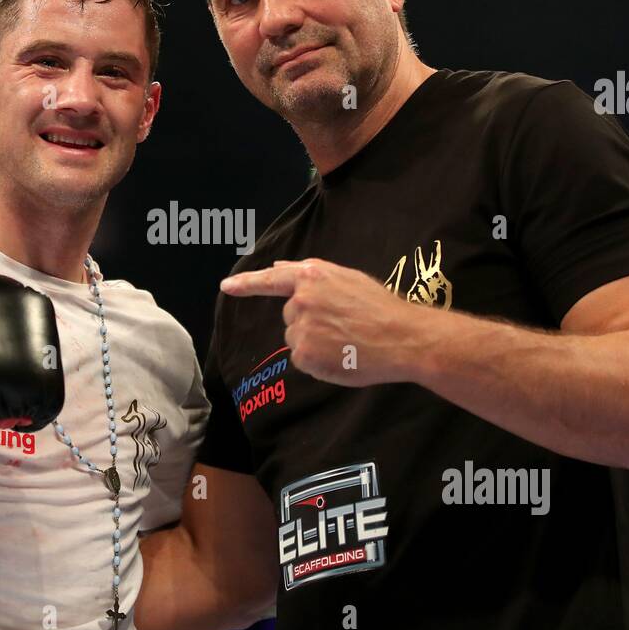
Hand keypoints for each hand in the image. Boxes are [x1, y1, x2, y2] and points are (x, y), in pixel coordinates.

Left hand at [220, 258, 425, 386]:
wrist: (402, 337)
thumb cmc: (380, 307)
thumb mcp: (347, 278)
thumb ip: (310, 273)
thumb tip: (278, 268)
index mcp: (312, 276)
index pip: (272, 279)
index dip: (247, 283)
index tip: (226, 287)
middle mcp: (301, 300)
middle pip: (290, 315)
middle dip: (310, 320)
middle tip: (343, 325)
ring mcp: (301, 328)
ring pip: (296, 339)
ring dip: (314, 342)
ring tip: (346, 340)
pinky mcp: (304, 354)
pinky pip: (303, 359)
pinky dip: (318, 361)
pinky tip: (342, 355)